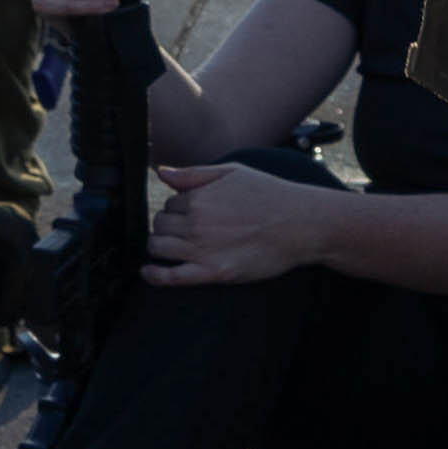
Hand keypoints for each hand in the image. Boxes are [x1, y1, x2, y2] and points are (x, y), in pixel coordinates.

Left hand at [140, 158, 330, 289]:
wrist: (300, 224)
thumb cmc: (270, 195)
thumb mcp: (232, 172)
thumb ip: (193, 173)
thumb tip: (161, 171)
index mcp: (199, 198)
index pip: (169, 204)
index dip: (177, 209)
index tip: (190, 213)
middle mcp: (196, 223)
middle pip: (160, 225)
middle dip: (165, 226)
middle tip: (182, 230)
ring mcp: (203, 249)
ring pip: (159, 247)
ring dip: (157, 246)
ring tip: (166, 247)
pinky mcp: (213, 273)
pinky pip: (171, 277)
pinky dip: (154, 276)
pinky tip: (147, 272)